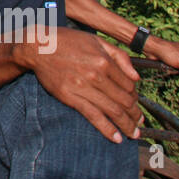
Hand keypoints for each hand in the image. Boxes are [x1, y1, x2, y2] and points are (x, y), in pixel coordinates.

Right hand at [23, 28, 142, 143]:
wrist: (39, 47)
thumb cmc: (68, 41)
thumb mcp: (96, 40)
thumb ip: (119, 56)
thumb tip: (136, 77)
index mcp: (104, 61)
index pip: (129, 85)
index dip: (136, 96)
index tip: (136, 103)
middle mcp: (96, 75)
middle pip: (124, 101)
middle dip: (135, 114)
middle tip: (139, 122)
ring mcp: (83, 88)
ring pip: (113, 111)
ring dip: (127, 125)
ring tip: (134, 133)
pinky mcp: (70, 98)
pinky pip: (93, 116)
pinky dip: (107, 129)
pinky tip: (116, 138)